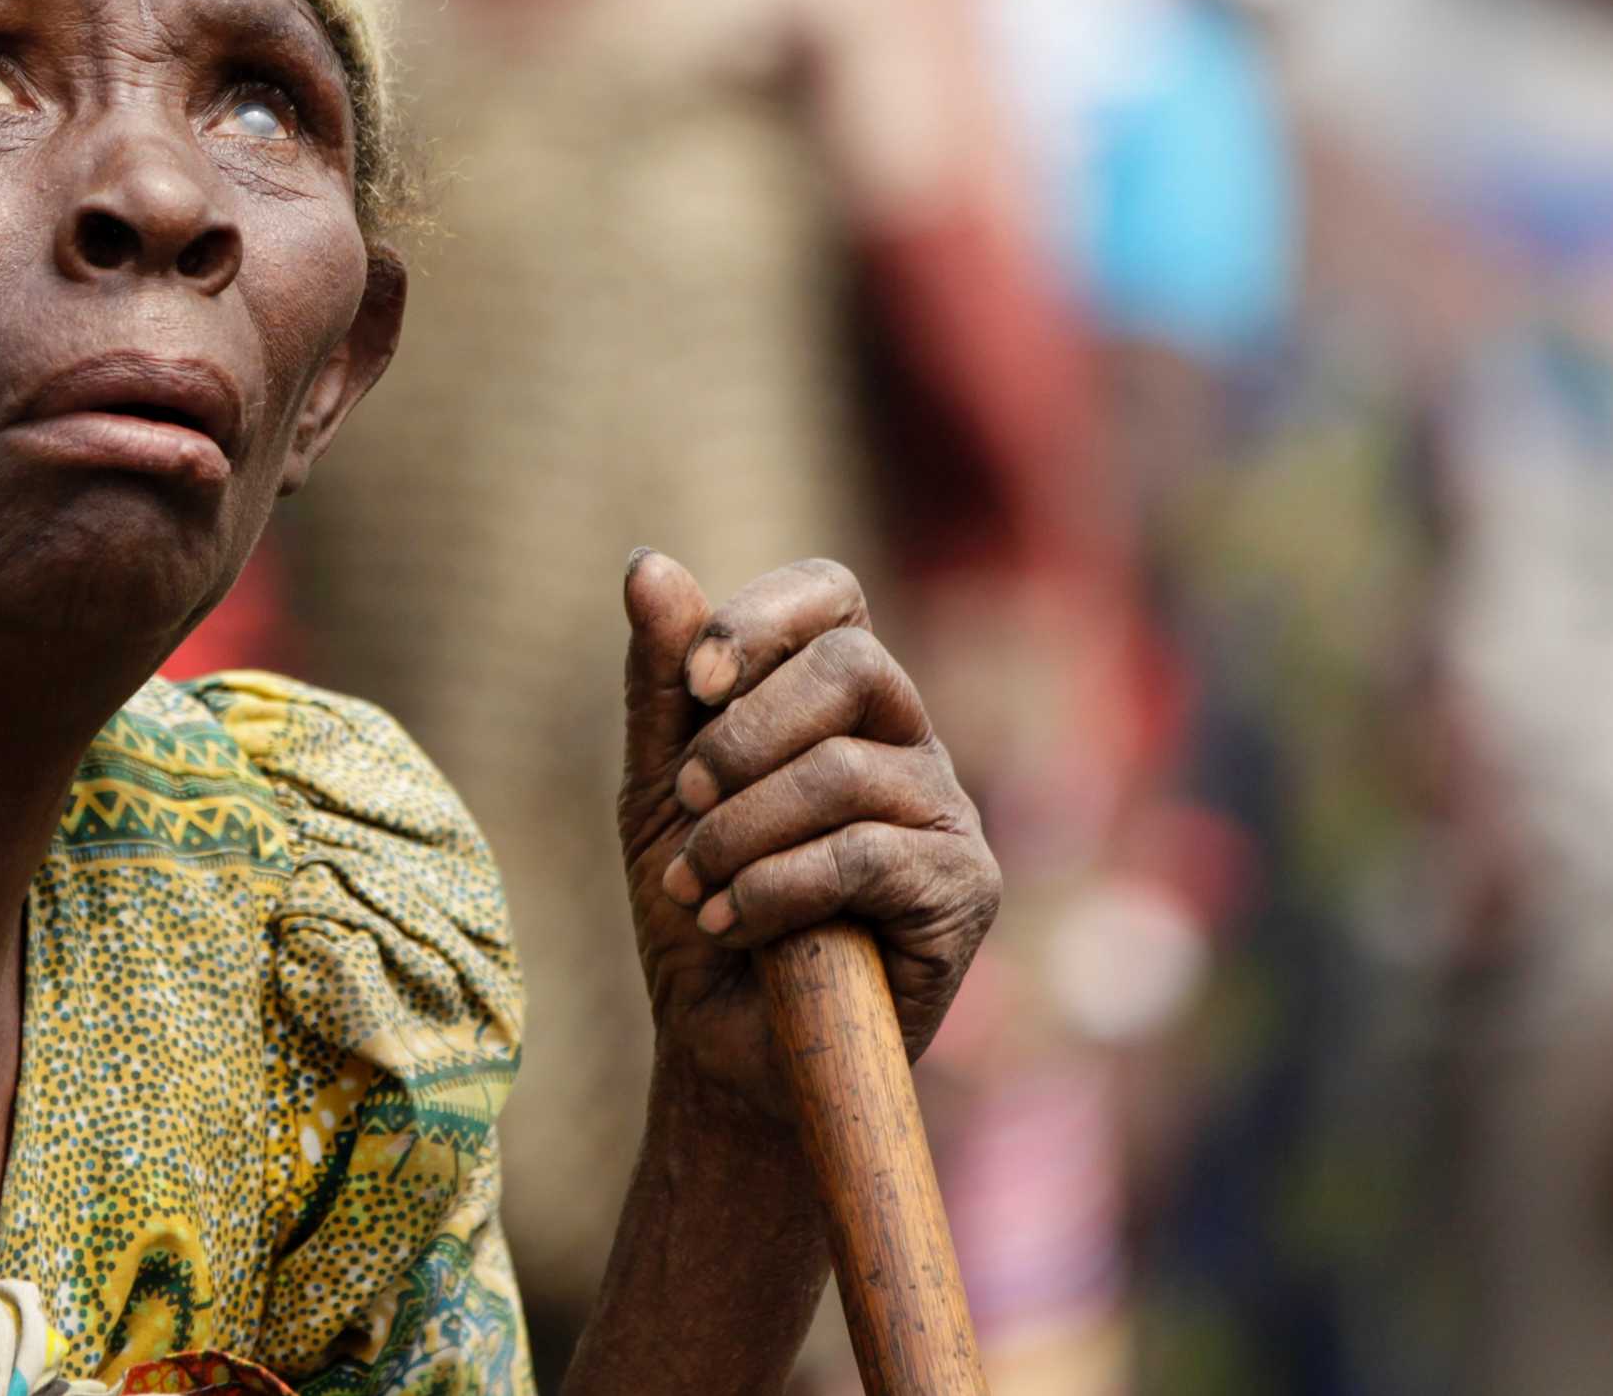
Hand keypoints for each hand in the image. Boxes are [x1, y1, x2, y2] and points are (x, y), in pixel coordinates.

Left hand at [620, 552, 999, 1116]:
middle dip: (744, 732)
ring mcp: (944, 815)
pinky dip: (775, 888)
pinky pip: (863, 856)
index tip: (696, 682)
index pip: (832, 596)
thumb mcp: (658, 790)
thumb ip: (662, 683)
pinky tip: (734, 925)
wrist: (725, 1049)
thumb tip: (649, 563)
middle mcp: (905, 742)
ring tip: (695, 887)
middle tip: (685, 802)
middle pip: (852, 662)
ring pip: (842, 771)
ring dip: (740, 831)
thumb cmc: (701, 909)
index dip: (762, 619)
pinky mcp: (963, 892)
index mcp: (839, 702)